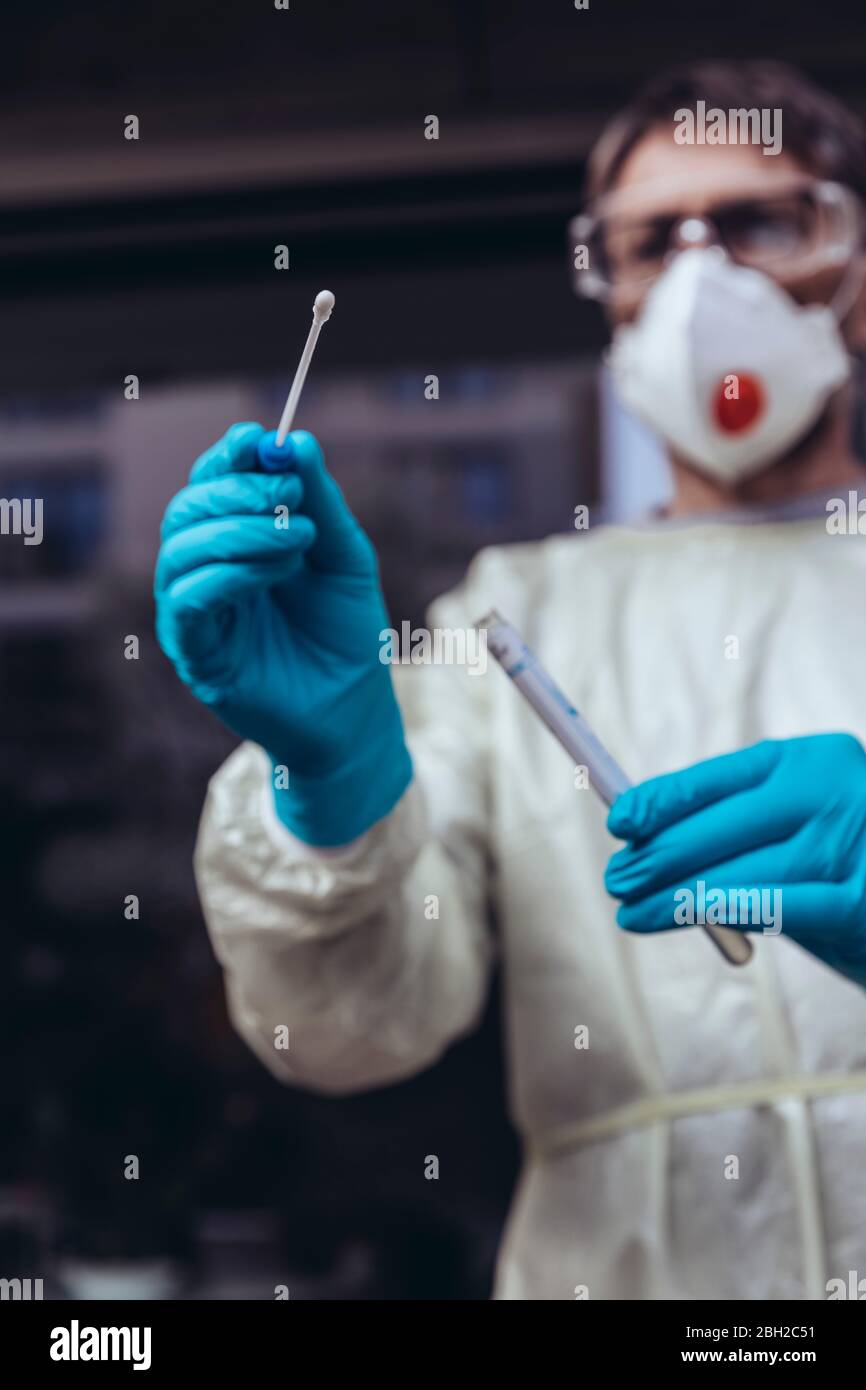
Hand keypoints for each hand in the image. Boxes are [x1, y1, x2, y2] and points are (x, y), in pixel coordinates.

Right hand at [155, 422, 411, 843]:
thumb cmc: (348, 635)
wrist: (355, 712)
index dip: (227, 456)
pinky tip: (273, 574)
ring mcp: (195, 613)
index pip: (211, 484)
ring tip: (297, 540)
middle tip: (288, 494)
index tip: (257, 438)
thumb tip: (296, 439)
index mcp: (236, 541)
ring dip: (240, 531)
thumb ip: (320, 502)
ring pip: (181, 549)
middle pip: (186, 508)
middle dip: (235, 490)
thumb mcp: (345, 558)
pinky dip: (229, 574)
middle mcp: (206, 571)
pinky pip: (189, 600)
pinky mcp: (196, 653)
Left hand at [605, 734, 865, 987]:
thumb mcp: (806, 826)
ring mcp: (853, 844)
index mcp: (815, 760)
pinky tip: (680, 916)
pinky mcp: (862, 901)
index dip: (664, 800)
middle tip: (616, 878)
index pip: (721, 777)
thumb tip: (645, 839)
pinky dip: (722, 910)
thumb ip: (744, 826)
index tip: (618, 820)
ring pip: (740, 871)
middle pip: (722, 823)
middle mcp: (835, 790)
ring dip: (676, 894)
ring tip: (632, 910)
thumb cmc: (851, 865)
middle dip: (659, 854)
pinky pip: (777, 906)